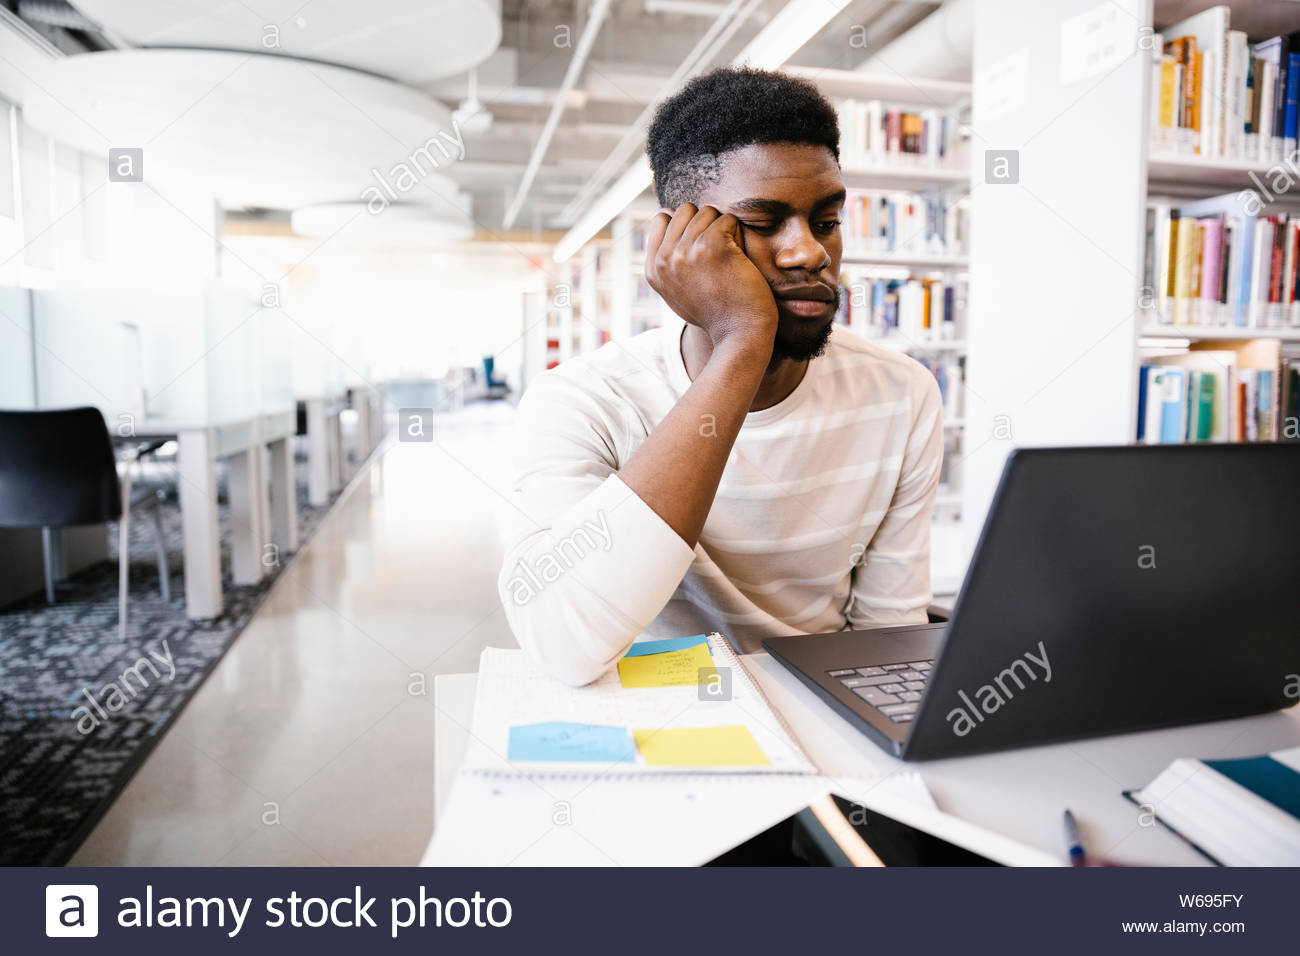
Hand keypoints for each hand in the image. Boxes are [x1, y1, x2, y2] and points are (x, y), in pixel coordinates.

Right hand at [644, 203, 777, 353]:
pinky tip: (739, 257)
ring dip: (723, 228)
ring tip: (729, 256)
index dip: (684, 223)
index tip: (700, 245)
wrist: (739, 334)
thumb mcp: (676, 293)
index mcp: (653, 270)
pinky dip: (738, 233)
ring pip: (708, 212)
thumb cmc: (715, 314)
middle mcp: (665, 259)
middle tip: (718, 250)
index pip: (662, 218)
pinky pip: (727, 219)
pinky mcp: (713, 246)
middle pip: (685, 210)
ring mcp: (686, 251)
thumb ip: (667, 262)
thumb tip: (664, 218)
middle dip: (705, 222)